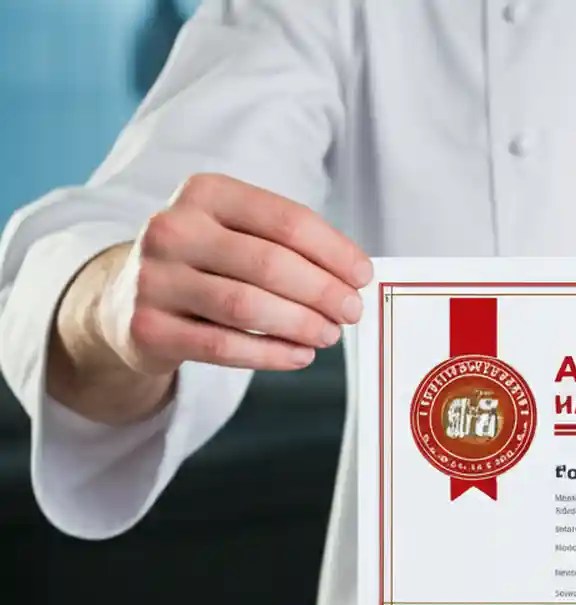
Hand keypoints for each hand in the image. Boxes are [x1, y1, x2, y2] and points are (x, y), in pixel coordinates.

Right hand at [96, 173, 371, 374]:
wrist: (126, 300)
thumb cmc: (209, 262)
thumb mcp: (241, 233)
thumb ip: (292, 246)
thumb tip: (356, 277)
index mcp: (206, 192)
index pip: (286, 220)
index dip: (334, 251)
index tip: (363, 276)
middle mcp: (173, 228)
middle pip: (270, 264)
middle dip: (323, 291)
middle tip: (352, 311)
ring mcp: (153, 278)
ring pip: (246, 306)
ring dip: (301, 324)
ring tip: (330, 335)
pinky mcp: (147, 327)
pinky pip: (223, 346)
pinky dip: (272, 354)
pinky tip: (300, 356)